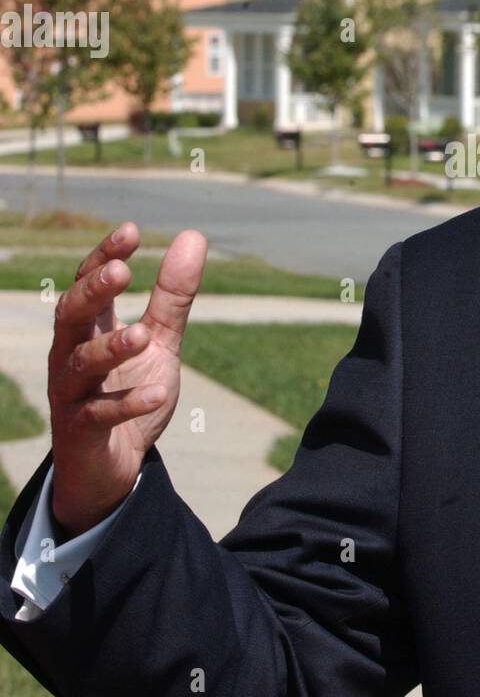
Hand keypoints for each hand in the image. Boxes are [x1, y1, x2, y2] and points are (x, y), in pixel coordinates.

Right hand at [47, 222, 206, 536]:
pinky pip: (100, 416)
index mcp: (88, 329)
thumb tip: (193, 236)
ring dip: (110, 348)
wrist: (112, 464)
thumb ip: (172, 296)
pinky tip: (157, 394)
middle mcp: (71, 355)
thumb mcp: (159, 341)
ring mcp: (72, 393)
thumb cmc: (128, 390)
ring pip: (80, 364)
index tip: (131, 232)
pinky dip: (126, 404)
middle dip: (92, 292)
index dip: (103, 256)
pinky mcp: (81, 431)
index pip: (86, 283)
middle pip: (70, 316)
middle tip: (121, 272)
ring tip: (142, 336)